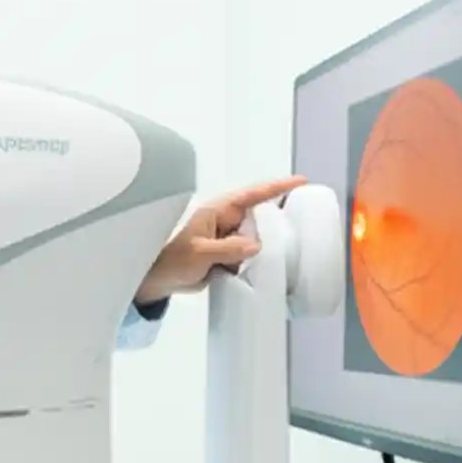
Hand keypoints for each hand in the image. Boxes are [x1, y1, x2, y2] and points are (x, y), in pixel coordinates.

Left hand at [134, 175, 307, 302]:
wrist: (161, 281)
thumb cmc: (173, 260)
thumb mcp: (199, 253)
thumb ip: (226, 249)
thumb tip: (255, 245)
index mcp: (217, 211)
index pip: (251, 195)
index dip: (276, 187)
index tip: (300, 182)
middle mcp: (227, 221)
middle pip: (259, 218)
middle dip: (270, 228)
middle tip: (277, 241)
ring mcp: (230, 238)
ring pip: (257, 238)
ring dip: (261, 250)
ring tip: (253, 261)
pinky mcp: (231, 254)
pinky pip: (250, 254)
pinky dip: (255, 262)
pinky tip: (255, 271)